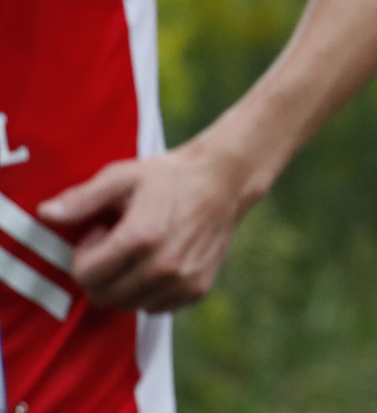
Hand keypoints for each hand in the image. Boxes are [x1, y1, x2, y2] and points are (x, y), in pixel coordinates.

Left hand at [38, 143, 253, 311]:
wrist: (224, 182)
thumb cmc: (169, 177)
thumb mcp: (122, 177)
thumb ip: (82, 199)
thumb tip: (44, 214)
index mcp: (140, 238)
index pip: (85, 275)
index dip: (83, 254)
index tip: (100, 233)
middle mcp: (162, 266)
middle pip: (103, 296)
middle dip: (99, 274)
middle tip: (115, 245)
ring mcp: (182, 281)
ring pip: (127, 306)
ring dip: (122, 285)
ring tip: (137, 253)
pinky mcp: (197, 289)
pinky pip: (155, 308)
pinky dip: (147, 293)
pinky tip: (156, 263)